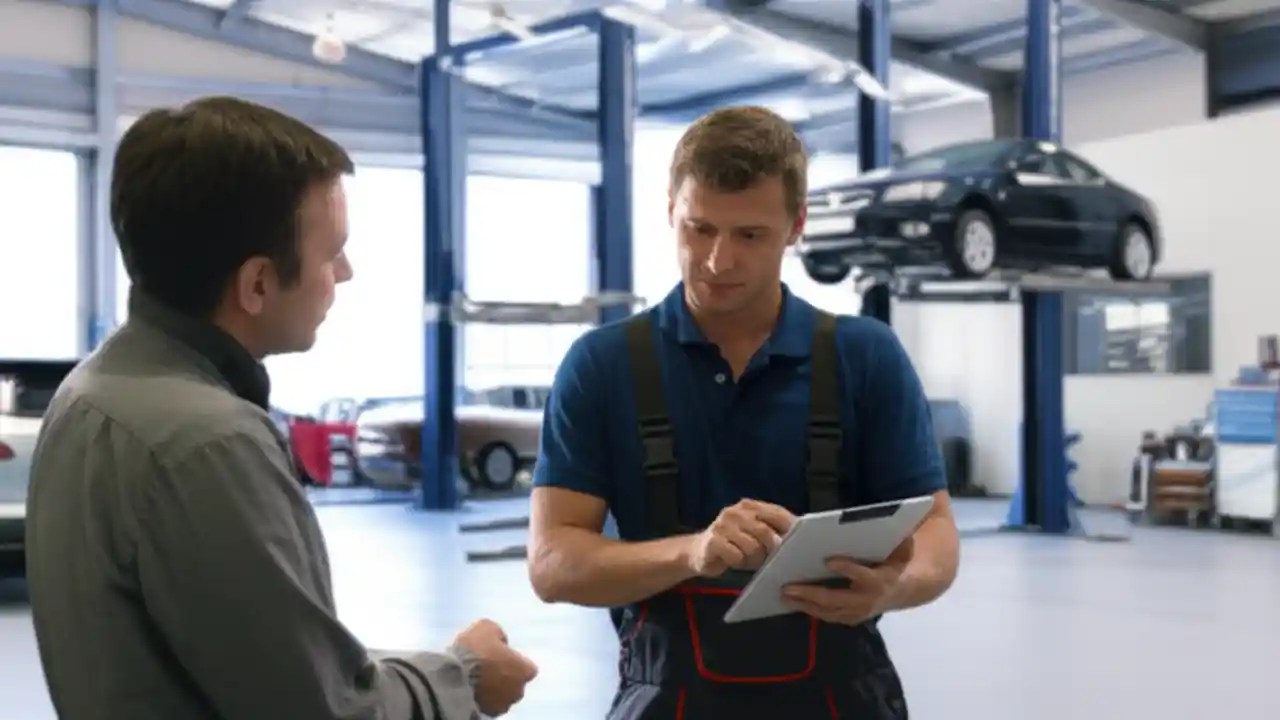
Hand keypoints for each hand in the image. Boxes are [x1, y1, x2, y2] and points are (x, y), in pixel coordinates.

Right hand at [451, 619, 538, 716]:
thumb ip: (499, 634)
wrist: (454, 675)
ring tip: (475, 677)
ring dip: (493, 688)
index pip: (527, 667)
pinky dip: (481, 698)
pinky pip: (487, 704)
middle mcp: (518, 691)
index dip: (514, 661)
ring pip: (501, 696)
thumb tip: (501, 641)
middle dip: (505, 676)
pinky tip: (469, 687)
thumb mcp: (487, 627)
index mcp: (525, 670)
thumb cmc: (475, 650)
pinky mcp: (485, 714)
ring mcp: (501, 705)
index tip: (501, 655)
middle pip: (515, 683)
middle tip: (488, 667)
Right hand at [686, 499, 795, 576]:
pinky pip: (736, 556)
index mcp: (749, 506)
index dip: (791, 528)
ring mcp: (722, 525)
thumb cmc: (733, 546)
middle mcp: (735, 512)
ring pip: (751, 546)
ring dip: (753, 559)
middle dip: (771, 549)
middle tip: (769, 559)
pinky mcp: (713, 541)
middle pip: (765, 531)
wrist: (696, 552)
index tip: (801, 543)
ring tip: (747, 560)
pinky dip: (738, 562)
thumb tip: (801, 538)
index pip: (777, 513)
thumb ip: (772, 531)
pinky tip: (732, 561)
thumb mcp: (754, 535)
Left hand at [782, 535, 913, 625]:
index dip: (846, 568)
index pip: (861, 575)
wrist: (902, 589)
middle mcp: (867, 600)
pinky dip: (809, 609)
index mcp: (879, 580)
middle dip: (810, 593)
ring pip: (828, 611)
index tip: (828, 560)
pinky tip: (792, 601)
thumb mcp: (899, 547)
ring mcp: (858, 612)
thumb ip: (892, 535)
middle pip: (836, 598)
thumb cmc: (894, 561)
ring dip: (804, 604)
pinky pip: (827, 616)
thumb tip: (888, 516)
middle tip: (787, 586)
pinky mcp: (850, 618)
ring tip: (783, 594)